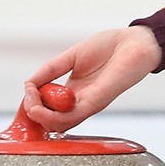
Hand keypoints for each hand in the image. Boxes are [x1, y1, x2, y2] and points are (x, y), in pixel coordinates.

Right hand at [22, 26, 161, 132]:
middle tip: (29, 97)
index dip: (32, 104)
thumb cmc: (110, 47)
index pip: (48, 110)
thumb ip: (50, 70)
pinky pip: (72, 116)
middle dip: (32, 113)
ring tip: (31, 102)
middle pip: (51, 122)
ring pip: (59, 124)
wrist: (137, 41)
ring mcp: (90, 103)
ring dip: (39, 116)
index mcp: (74, 92)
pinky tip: (41, 102)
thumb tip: (27, 85)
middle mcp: (81, 102)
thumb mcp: (71, 57)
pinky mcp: (98, 100)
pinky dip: (51, 114)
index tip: (28, 90)